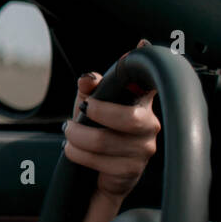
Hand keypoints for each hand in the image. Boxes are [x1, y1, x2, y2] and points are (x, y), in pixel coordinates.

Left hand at [63, 40, 161, 201]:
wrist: (98, 174)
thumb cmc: (99, 133)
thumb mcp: (90, 107)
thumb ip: (89, 89)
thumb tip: (87, 78)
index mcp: (142, 102)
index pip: (148, 83)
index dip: (140, 72)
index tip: (138, 47)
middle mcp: (150, 124)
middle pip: (124, 118)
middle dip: (90, 116)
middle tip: (72, 121)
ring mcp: (143, 149)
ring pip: (103, 141)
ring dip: (75, 139)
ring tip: (70, 136)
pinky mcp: (132, 170)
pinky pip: (98, 161)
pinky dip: (77, 154)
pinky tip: (75, 152)